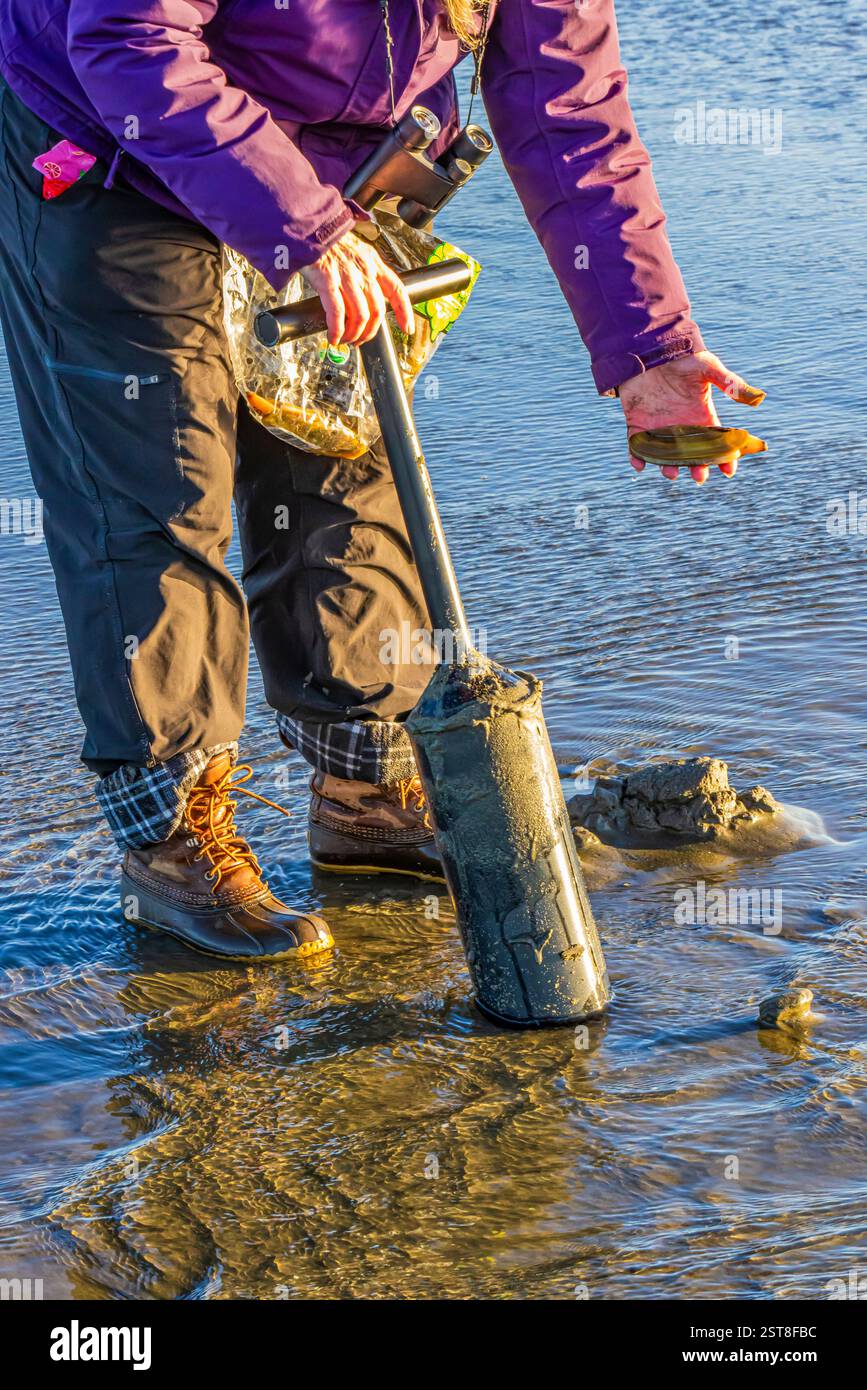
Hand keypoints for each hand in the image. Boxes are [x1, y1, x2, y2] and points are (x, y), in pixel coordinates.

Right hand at [306, 231, 413, 346]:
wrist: (307, 226)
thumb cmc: (327, 243)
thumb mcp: (355, 252)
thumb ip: (364, 271)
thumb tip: (366, 297)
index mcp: (373, 262)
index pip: (397, 289)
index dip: (405, 311)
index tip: (407, 328)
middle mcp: (364, 270)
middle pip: (377, 311)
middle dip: (370, 332)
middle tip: (360, 340)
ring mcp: (347, 276)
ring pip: (360, 316)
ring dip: (353, 335)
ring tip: (345, 340)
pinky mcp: (328, 281)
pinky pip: (337, 314)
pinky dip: (337, 330)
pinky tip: (333, 336)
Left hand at [619, 350, 765, 484]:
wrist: (651, 348)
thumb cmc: (683, 357)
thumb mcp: (708, 368)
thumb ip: (729, 383)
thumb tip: (757, 398)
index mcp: (702, 417)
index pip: (716, 442)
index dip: (724, 457)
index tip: (729, 470)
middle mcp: (682, 427)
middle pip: (691, 455)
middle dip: (696, 468)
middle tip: (699, 476)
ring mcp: (659, 427)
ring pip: (665, 455)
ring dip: (668, 467)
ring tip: (671, 473)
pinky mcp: (638, 424)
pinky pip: (637, 446)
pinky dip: (637, 457)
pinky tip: (640, 464)